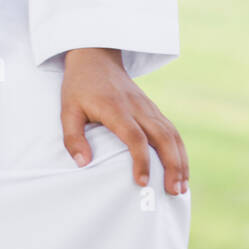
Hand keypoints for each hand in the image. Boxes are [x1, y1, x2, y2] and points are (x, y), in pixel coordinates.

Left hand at [61, 47, 188, 195]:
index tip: (142, 182)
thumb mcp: (67, 109)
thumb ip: (73, 137)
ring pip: (172, 134)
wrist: (96, 56)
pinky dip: (179, 151)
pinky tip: (181, 170)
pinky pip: (172, 130)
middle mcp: (137, 107)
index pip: (135, 137)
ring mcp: (148, 107)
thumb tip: (83, 163)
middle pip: (163, 136)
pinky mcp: (153, 109)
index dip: (141, 160)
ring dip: (180, 161)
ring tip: (181, 187)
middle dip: (172, 165)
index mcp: (115, 108)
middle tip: (173, 191)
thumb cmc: (80, 86)